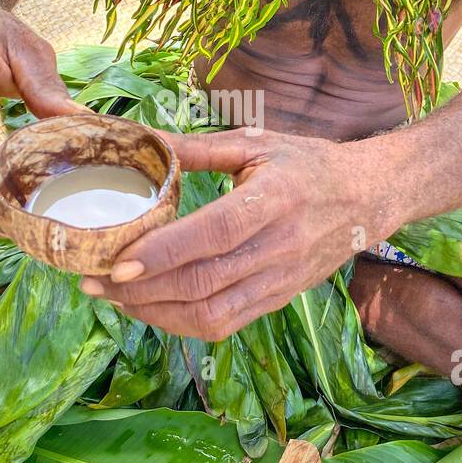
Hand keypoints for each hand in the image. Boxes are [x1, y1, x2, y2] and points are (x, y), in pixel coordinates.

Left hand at [80, 127, 394, 338]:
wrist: (368, 198)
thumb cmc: (307, 164)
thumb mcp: (256, 143)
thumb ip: (196, 147)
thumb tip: (138, 138)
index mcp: (274, 199)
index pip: (214, 235)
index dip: (163, 253)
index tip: (117, 262)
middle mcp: (279, 247)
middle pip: (203, 282)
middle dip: (141, 289)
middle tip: (93, 281)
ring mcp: (280, 281)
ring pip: (210, 314)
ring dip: (154, 312)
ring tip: (112, 297)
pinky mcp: (278, 300)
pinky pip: (224, 324)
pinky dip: (180, 324)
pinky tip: (149, 308)